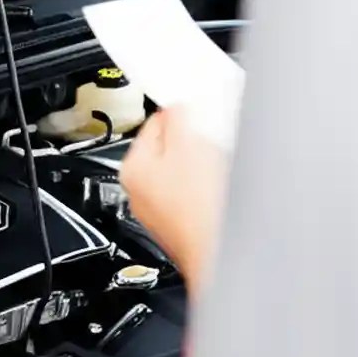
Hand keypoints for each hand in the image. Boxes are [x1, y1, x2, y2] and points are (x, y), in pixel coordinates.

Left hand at [119, 106, 227, 295]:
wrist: (223, 256)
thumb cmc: (201, 209)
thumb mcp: (190, 143)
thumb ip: (179, 114)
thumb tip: (177, 100)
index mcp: (133, 169)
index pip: (154, 121)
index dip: (182, 111)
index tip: (198, 108)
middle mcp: (141, 193)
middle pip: (170, 147)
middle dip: (193, 140)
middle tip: (214, 139)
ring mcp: (164, 213)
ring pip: (186, 171)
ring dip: (205, 164)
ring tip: (221, 168)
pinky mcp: (186, 226)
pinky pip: (197, 194)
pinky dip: (211, 189)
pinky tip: (224, 193)